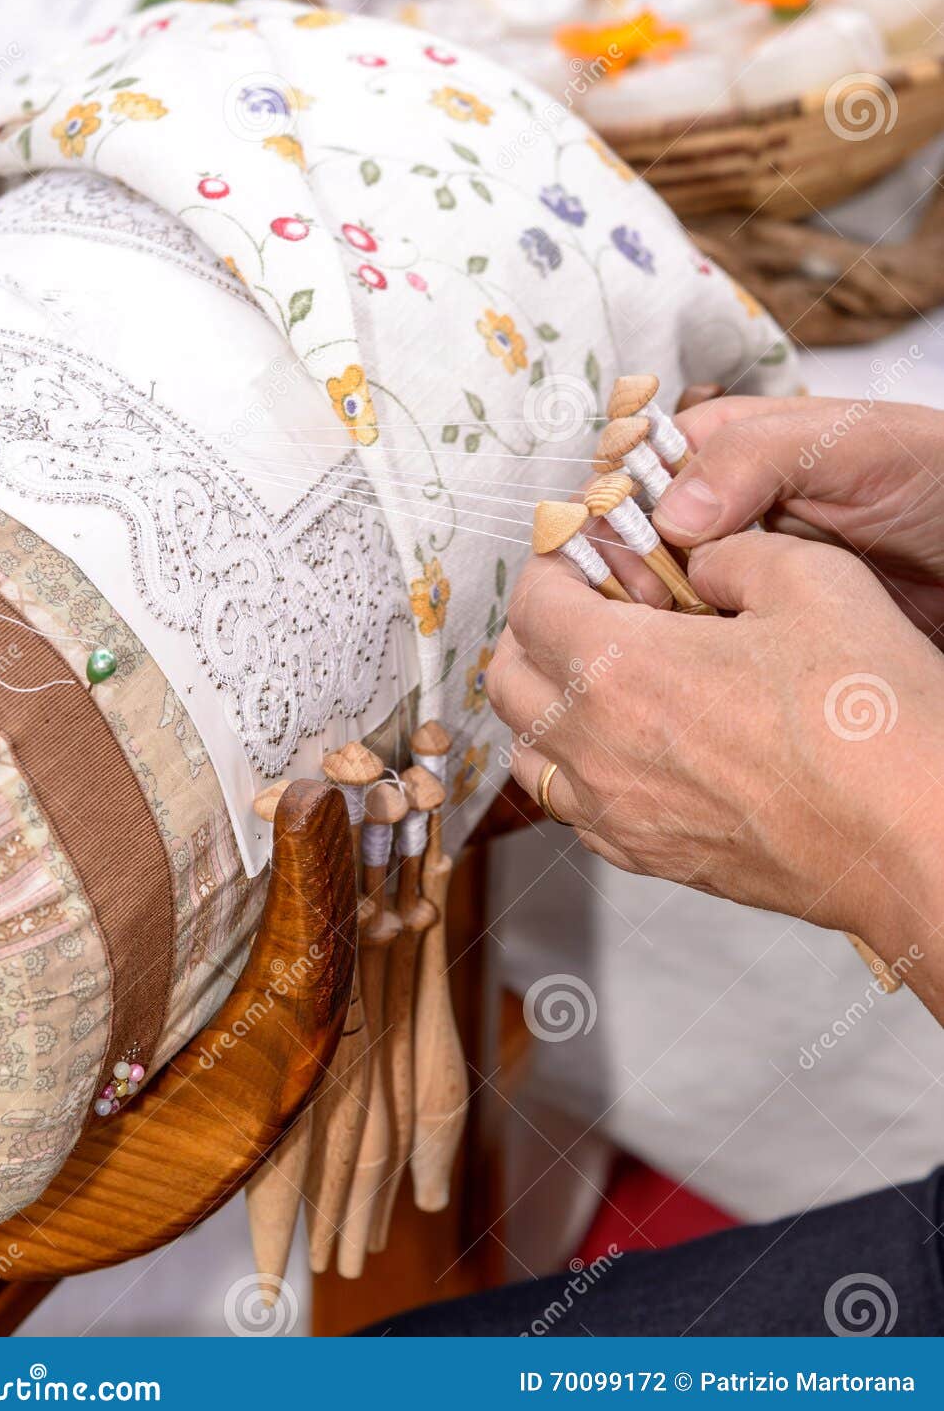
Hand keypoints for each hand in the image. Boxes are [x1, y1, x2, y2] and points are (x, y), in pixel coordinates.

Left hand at [487, 530, 943, 1020]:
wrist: (916, 840)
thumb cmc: (872, 720)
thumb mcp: (811, 579)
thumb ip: (730, 552)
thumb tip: (697, 560)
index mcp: (618, 670)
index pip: (531, 604)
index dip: (553, 564)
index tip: (584, 553)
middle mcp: (598, 749)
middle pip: (507, 679)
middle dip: (535, 629)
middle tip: (590, 604)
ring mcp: (619, 814)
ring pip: (530, 753)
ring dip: (548, 702)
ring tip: (608, 674)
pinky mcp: (651, 858)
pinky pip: (576, 807)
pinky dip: (581, 766)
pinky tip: (640, 741)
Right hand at [654, 396, 943, 643]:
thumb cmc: (933, 475)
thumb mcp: (848, 444)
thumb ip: (754, 459)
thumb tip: (669, 513)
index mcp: (724, 446)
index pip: (632, 470)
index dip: (619, 509)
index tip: (637, 551)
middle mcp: (718, 507)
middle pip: (633, 540)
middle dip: (627, 573)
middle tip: (656, 607)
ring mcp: (736, 568)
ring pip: (658, 596)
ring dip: (653, 621)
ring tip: (679, 640)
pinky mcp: (759, 622)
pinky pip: (702, 640)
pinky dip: (689, 655)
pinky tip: (700, 667)